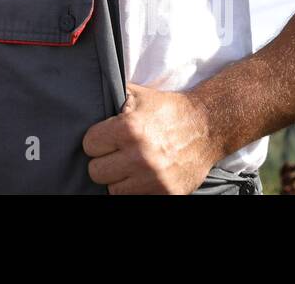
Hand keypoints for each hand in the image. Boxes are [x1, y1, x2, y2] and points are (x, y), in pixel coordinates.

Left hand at [81, 82, 219, 193]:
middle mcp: (140, 156)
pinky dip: (136, 189)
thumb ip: (111, 97)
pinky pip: (135, 198)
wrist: (206, 127)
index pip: (89, 145)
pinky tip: (142, 176)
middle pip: (96, 171)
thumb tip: (88, 98)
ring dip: (119, 179)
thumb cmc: (168, 110)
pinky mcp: (167, 194)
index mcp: (129, 129)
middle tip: (116, 154)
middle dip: (104, 161)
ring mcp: (154, 179)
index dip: (96, 141)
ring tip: (130, 166)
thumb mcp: (138, 95)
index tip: (106, 139)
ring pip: (113, 190)